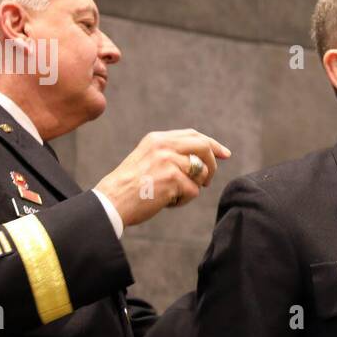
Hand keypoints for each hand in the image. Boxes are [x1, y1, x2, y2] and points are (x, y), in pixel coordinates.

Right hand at [96, 129, 231, 227]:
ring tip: (171, 194)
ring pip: (201, 173)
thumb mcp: (147, 159)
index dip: (212, 144)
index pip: (193, 135)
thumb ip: (170, 153)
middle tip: (207, 181)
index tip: (225, 154)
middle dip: (212, 165)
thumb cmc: (129, 186)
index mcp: (157, 139)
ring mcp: (169, 161)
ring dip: (192, 188)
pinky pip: (194, 191)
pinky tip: (166, 202)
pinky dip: (183, 200)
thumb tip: (202, 159)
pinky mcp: (173, 179)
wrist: (111, 201)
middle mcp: (164, 146)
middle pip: (203, 147)